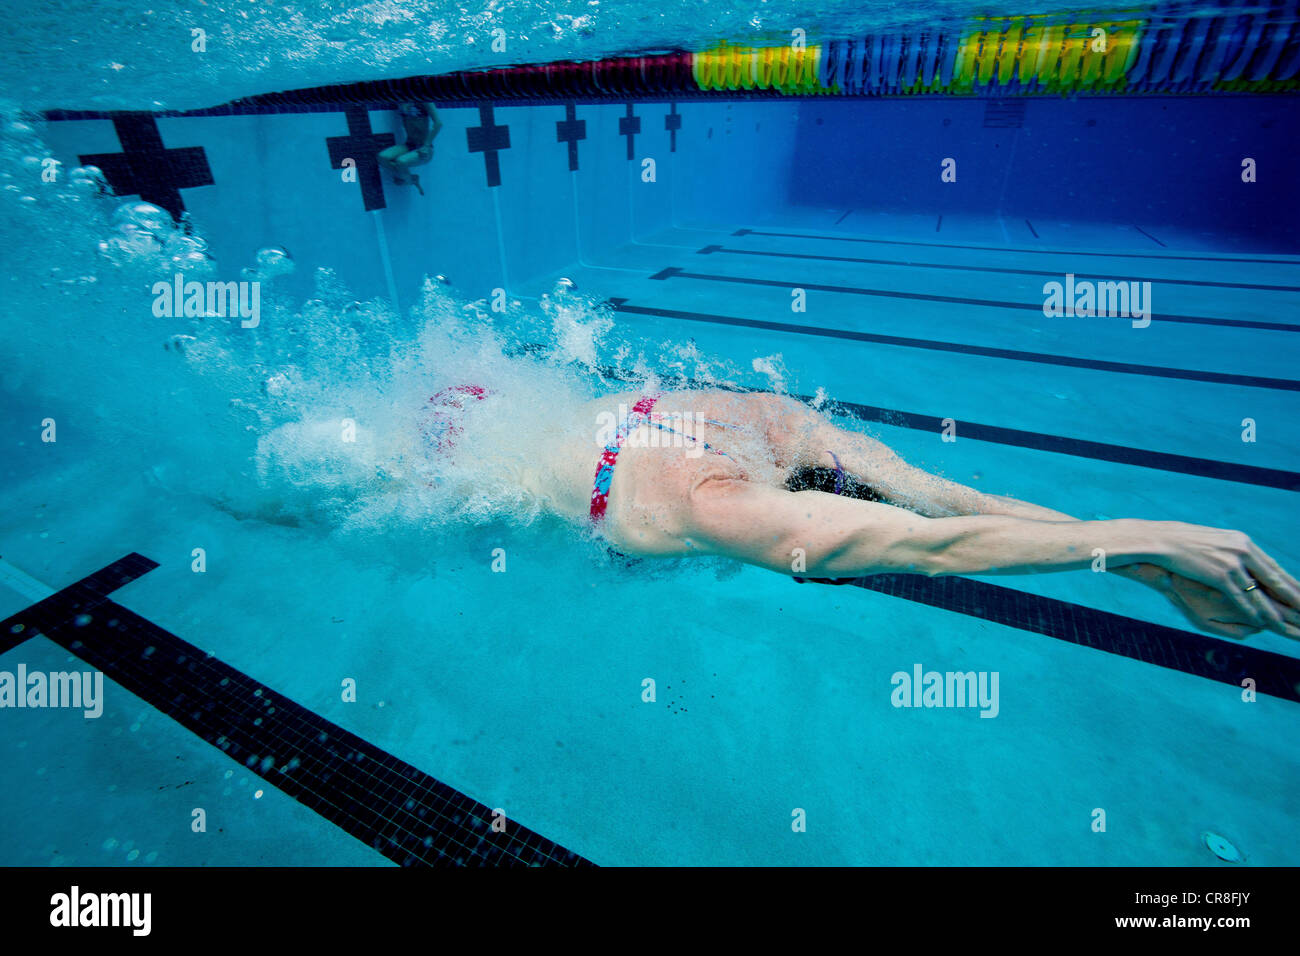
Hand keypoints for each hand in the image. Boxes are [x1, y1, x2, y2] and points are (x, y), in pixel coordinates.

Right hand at [1153, 523, 1299, 638]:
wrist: (1159, 540)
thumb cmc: (1180, 542)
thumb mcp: (1212, 542)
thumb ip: (1230, 551)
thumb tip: (1241, 560)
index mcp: (1242, 541)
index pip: (1271, 565)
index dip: (1288, 582)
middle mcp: (1242, 549)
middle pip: (1274, 577)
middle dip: (1293, 595)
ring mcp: (1232, 562)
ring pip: (1260, 591)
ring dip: (1275, 609)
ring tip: (1289, 621)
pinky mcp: (1220, 574)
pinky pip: (1241, 598)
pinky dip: (1253, 611)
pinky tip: (1263, 621)